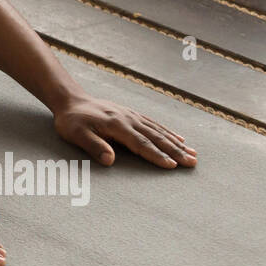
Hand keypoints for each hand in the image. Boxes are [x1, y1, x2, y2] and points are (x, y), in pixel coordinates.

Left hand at [53, 95, 196, 167]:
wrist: (70, 100)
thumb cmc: (71, 121)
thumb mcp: (76, 134)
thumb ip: (93, 146)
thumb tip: (110, 160)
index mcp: (117, 125)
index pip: (141, 143)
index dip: (157, 155)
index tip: (172, 165)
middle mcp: (129, 119)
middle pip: (156, 137)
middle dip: (176, 151)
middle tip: (193, 163)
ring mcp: (132, 115)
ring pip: (159, 130)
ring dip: (177, 143)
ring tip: (194, 154)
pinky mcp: (132, 114)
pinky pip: (154, 124)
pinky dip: (169, 132)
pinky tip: (179, 138)